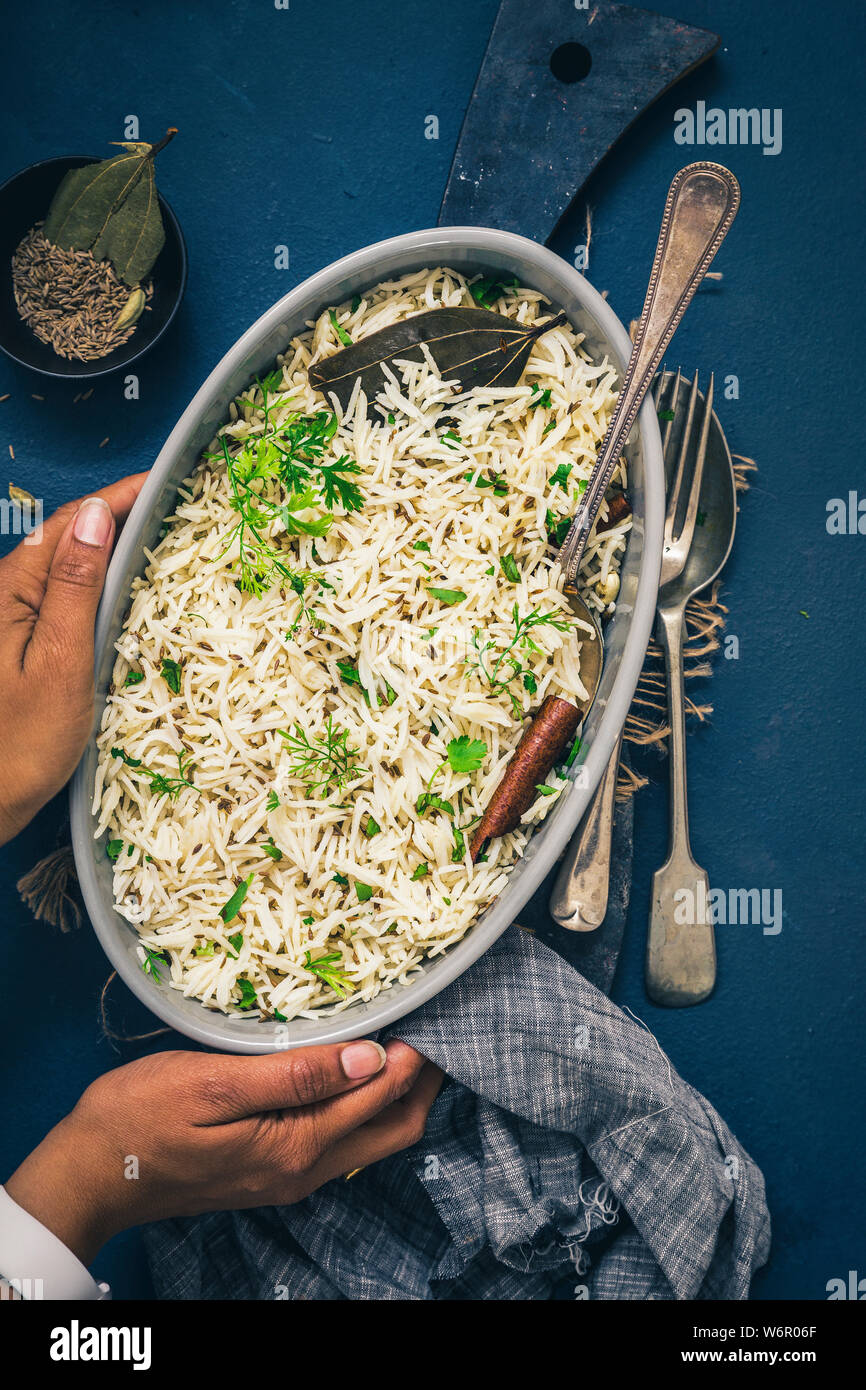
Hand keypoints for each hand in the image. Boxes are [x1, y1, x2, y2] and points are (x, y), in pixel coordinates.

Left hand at [0, 475, 147, 844]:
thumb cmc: (18, 744)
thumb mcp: (60, 661)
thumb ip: (77, 586)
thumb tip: (97, 515)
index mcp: (12, 589)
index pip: (73, 521)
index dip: (121, 495)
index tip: (167, 478)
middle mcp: (6, 594)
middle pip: (68, 535)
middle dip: (119, 512)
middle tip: (176, 504)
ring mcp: (13, 618)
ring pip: (66, 563)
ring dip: (111, 545)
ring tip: (161, 537)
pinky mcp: (21, 642)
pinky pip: (64, 594)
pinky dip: (100, 581)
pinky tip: (126, 589)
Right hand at [4, 1040, 440, 1264]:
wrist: (91, 1173)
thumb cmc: (140, 1118)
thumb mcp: (214, 1082)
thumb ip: (296, 1075)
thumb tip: (370, 1058)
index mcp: (296, 1148)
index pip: (380, 1099)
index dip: (414, 1057)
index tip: (433, 1011)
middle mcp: (304, 1170)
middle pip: (393, 1130)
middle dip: (424, 1082)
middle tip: (437, 1025)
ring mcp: (289, 1175)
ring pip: (372, 1138)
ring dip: (397, 1094)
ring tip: (406, 1039)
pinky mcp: (273, 1170)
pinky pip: (342, 1140)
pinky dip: (364, 1106)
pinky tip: (357, 1071)